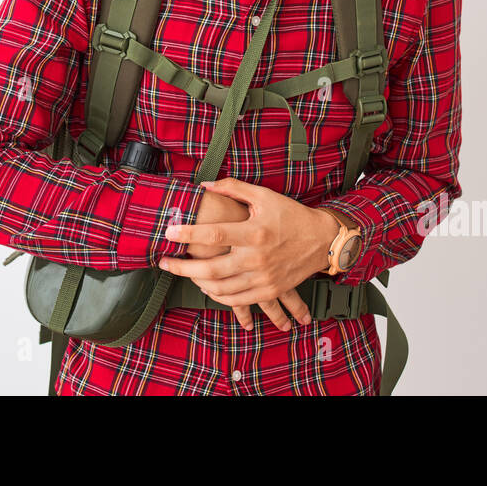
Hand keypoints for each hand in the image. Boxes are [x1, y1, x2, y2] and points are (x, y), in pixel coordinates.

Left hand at [161, 178, 336, 331]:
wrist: (321, 240)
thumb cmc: (290, 215)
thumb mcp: (264, 196)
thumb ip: (233, 188)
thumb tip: (204, 185)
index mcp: (255, 232)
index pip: (214, 234)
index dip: (189, 234)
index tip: (169, 232)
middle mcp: (257, 258)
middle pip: (212, 269)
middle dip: (183, 267)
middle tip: (165, 262)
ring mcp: (263, 278)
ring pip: (221, 289)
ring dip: (197, 282)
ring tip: (184, 272)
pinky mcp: (269, 291)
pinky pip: (237, 300)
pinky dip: (217, 296)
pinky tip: (206, 286)